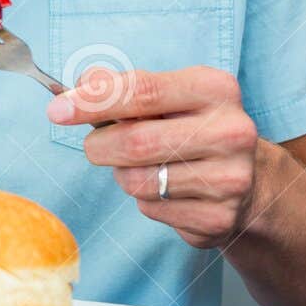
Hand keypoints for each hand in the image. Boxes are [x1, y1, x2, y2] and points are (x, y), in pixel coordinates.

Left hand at [46, 66, 261, 248]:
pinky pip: (151, 209)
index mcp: (215, 89)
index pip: (142, 91)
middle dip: (100, 145)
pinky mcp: (218, 218)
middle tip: (97, 145)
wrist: (248, 180)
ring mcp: (230, 179)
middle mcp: (231, 132)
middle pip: (135, 141)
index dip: (92, 101)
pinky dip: (143, 199)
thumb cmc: (190, 127)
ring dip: (122, 174)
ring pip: (137, 180)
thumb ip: (122, 86)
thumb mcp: (165, 95)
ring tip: (141, 166)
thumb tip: (80, 86)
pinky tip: (164, 189)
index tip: (57, 110)